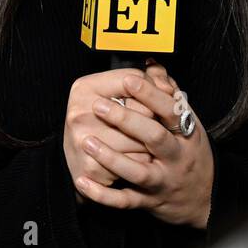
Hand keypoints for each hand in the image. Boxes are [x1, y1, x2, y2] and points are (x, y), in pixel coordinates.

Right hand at [62, 69, 155, 203]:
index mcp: (85, 89)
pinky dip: (143, 162)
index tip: (157, 95)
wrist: (80, 158)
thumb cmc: (101, 121)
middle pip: (142, 112)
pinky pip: (136, 164)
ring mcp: (84, 141)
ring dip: (152, 143)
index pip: (132, 79)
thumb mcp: (114, 92)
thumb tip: (167, 85)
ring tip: (144, 142)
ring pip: (142, 140)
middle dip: (154, 119)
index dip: (151, 88)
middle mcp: (80, 113)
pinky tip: (136, 158)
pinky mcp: (92, 169)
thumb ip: (145, 79)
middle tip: (151, 123)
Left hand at [74, 61, 213, 228]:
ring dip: (111, 157)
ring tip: (87, 141)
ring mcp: (161, 181)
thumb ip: (169, 94)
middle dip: (126, 120)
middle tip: (98, 106)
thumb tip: (151, 65)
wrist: (204, 198)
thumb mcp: (189, 122)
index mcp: (186, 133)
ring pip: (137, 171)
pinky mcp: (148, 201)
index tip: (129, 80)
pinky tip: (83, 181)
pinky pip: (124, 200)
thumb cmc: (190, 151)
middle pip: (154, 137)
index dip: (150, 95)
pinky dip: (102, 194)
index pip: (170, 111)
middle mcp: (176, 157)